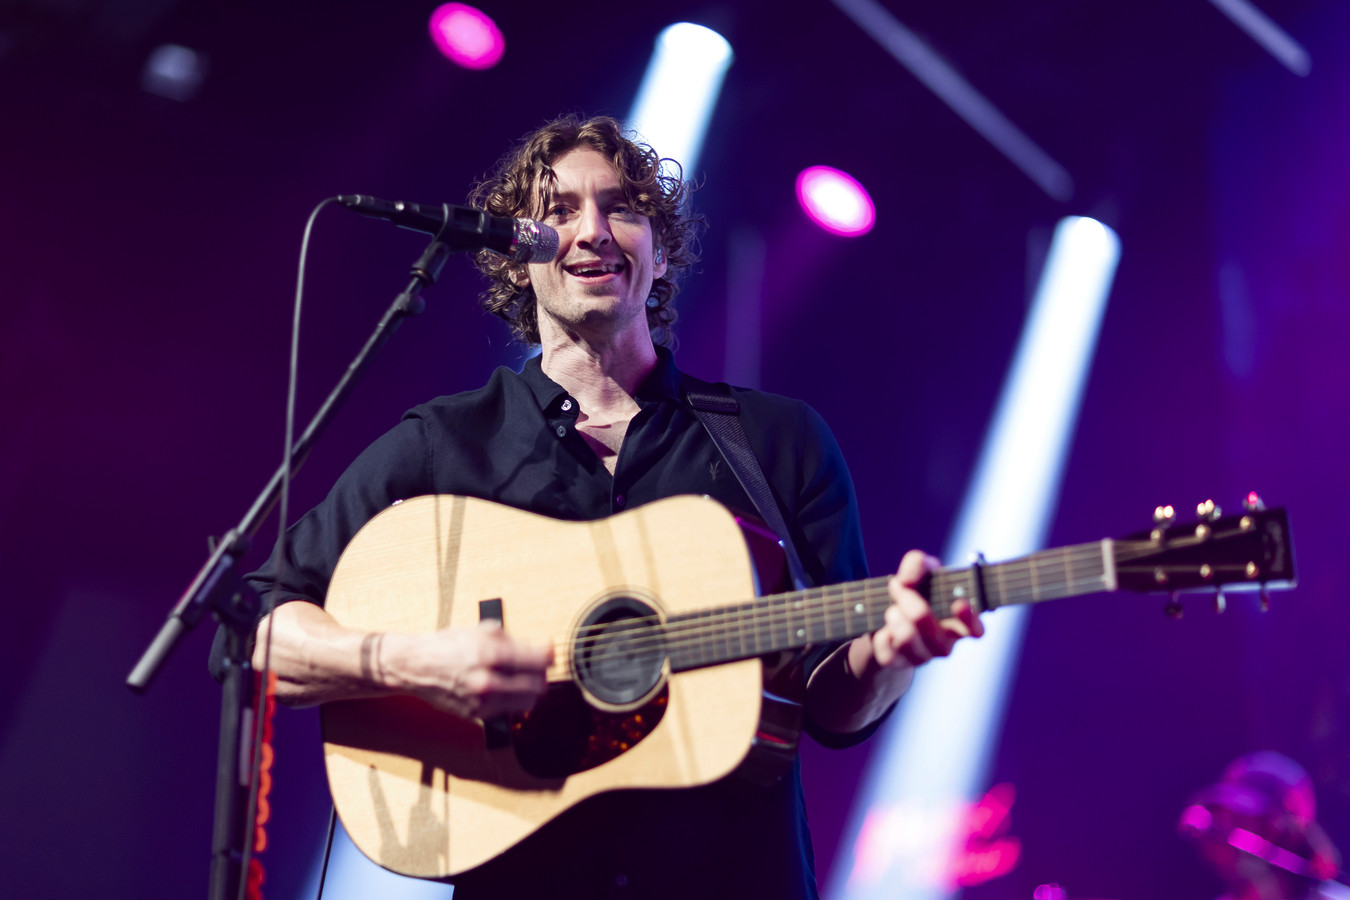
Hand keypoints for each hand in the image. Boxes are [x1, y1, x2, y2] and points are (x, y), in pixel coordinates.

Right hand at [383, 622, 554, 719]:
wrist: (418, 667)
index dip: (549, 656)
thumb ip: (515, 639)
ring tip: (520, 678)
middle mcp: (489, 680)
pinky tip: (501, 688)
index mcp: (492, 654)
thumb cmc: (449, 645)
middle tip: (534, 666)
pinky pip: (508, 710)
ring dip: (529, 690)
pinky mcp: (478, 714)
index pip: (539, 661)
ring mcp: (484, 701)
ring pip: (527, 702)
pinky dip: (511, 700)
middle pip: (538, 685)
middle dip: (539, 674)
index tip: (549, 653)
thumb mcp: (483, 631)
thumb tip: (543, 647)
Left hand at [871, 549, 983, 668]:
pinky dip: (881, 637)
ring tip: (891, 609)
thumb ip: (919, 564)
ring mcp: (922, 656)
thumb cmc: (915, 593)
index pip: (975, 629)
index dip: (970, 619)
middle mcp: (944, 643)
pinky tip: (884, 629)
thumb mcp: (919, 573)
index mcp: (958, 623)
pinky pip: (887, 653)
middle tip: (897, 585)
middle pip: (933, 631)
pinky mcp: (899, 664)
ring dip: (895, 618)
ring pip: (907, 641)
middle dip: (910, 602)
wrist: (887, 618)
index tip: (959, 603)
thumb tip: (910, 573)